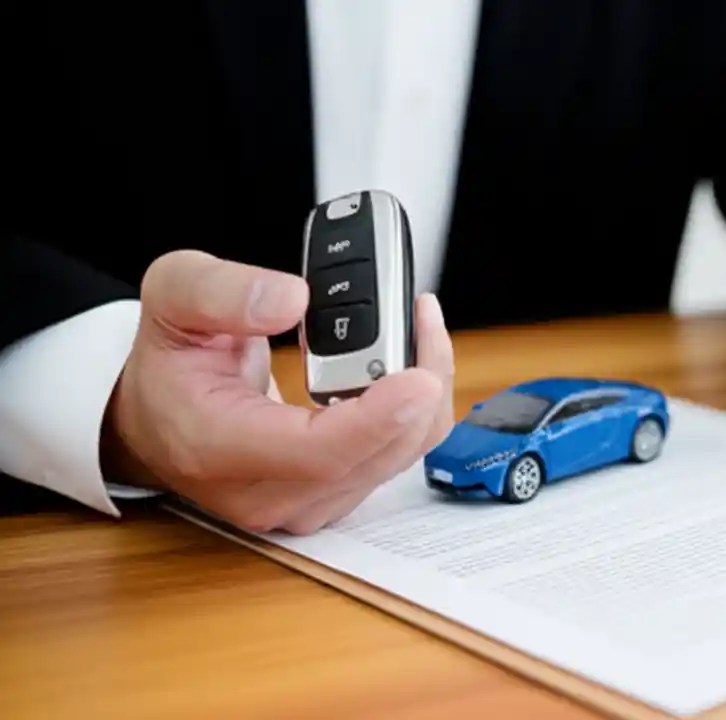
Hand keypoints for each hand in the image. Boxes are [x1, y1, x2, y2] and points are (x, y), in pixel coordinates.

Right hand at [100, 250, 454, 533]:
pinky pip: (395, 458)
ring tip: (416, 325)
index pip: (316, 454)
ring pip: (397, 459)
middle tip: (420, 314)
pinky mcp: (330, 496)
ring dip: (424, 394)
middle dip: (417, 385)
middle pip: (373, 457)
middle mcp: (266, 492)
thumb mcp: (171, 297)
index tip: (419, 376)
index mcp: (217, 448)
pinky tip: (409, 362)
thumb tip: (291, 299)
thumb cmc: (168, 362)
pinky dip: (414, 410)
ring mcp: (302, 503)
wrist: (157, 416)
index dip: (378, 418)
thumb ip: (222, 292)